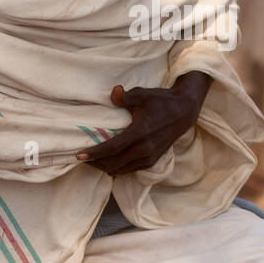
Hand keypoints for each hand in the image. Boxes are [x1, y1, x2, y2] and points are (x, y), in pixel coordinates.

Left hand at [76, 75, 209, 175]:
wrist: (184, 112)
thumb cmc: (161, 101)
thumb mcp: (143, 94)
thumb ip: (126, 96)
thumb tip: (113, 93)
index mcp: (141, 132)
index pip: (113, 147)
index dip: (95, 153)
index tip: (79, 155)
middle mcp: (145, 148)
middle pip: (113, 162)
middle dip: (95, 162)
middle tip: (80, 158)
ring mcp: (149, 157)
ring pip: (120, 169)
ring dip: (104, 167)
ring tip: (91, 161)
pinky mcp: (152, 161)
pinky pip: (129, 170)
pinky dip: (116, 168)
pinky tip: (107, 163)